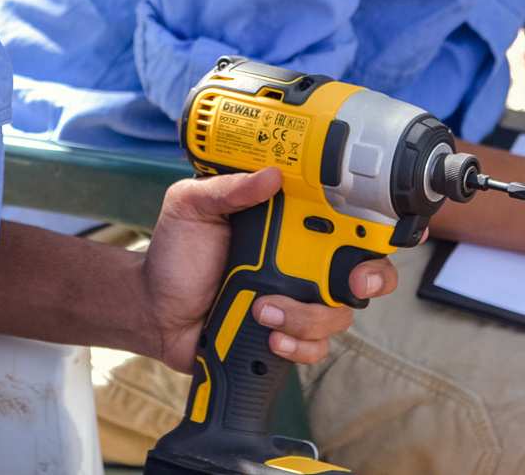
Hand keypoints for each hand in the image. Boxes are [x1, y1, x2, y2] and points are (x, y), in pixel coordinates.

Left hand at [136, 167, 398, 371]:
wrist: (152, 308)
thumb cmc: (175, 253)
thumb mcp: (192, 206)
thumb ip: (227, 188)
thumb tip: (270, 175)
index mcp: (287, 228)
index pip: (343, 224)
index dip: (372, 233)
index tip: (372, 241)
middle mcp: (300, 264)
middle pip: (360, 274)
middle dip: (366, 281)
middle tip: (348, 286)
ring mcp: (294, 303)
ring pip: (336, 316)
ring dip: (307, 317)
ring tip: (264, 310)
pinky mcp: (283, 336)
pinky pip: (314, 349)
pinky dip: (298, 346)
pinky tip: (271, 336)